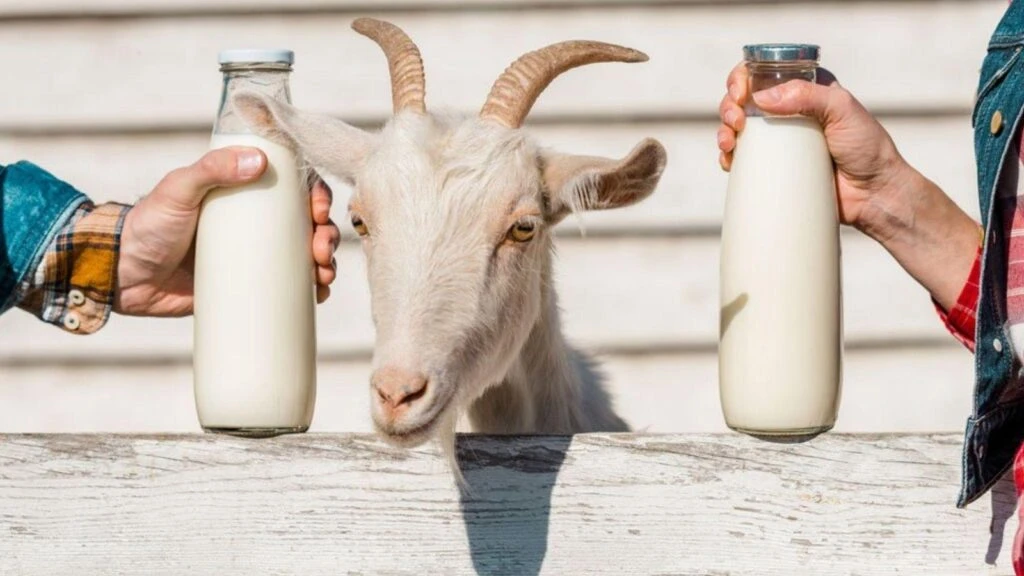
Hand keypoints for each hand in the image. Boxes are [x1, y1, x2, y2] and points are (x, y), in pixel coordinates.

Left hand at [115, 147, 340, 315]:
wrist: (123, 274)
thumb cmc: (148, 225)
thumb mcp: (178, 189)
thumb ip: (212, 169)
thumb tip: (259, 161)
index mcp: (244, 191)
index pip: (294, 186)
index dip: (317, 196)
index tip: (318, 210)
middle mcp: (256, 221)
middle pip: (308, 223)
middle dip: (326, 236)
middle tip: (321, 252)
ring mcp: (255, 254)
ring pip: (306, 255)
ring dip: (325, 263)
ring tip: (323, 276)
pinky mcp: (249, 284)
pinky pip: (289, 286)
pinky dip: (310, 289)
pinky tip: (319, 294)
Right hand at [716, 62, 977, 310]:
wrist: (873, 194)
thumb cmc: (866, 148)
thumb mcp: (843, 110)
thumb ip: (807, 96)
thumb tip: (762, 99)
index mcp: (804, 89)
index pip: (764, 73)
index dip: (742, 78)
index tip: (740, 93)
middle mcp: (788, 111)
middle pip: (743, 100)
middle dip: (728, 106)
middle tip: (735, 121)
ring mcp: (779, 141)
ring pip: (736, 128)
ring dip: (723, 131)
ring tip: (729, 143)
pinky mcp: (774, 167)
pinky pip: (742, 158)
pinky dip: (728, 157)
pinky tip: (729, 160)